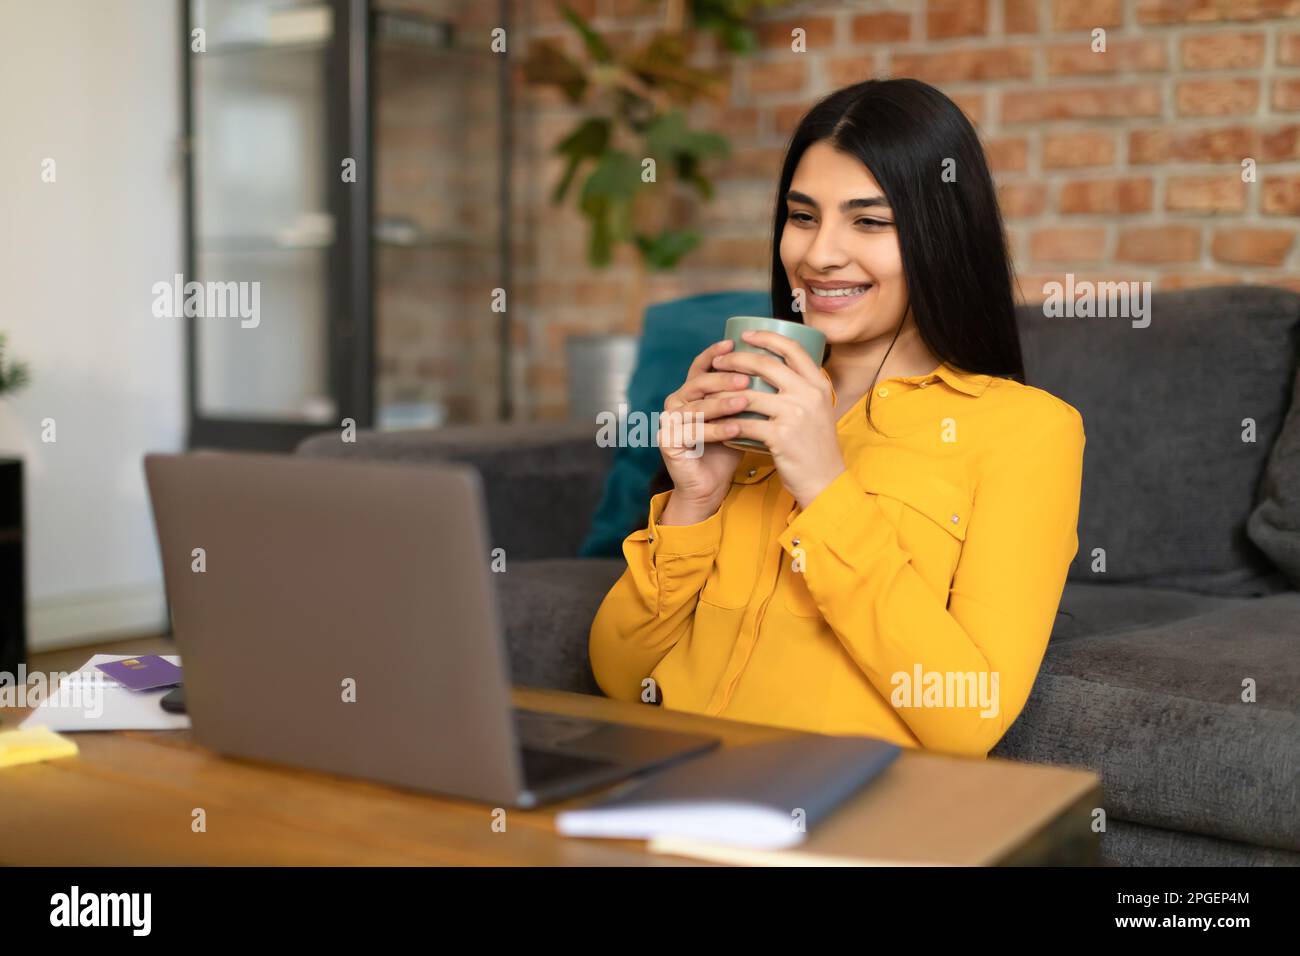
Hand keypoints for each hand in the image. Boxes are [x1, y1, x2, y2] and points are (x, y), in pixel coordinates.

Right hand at [657, 339, 749, 517]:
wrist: (710, 486)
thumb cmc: (728, 448)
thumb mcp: (739, 415)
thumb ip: (746, 393)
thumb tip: (778, 366)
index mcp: (690, 392)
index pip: (701, 366)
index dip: (715, 353)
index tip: (735, 342)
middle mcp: (676, 402)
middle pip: (699, 383)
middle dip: (724, 379)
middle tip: (747, 378)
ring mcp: (669, 421)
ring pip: (697, 407)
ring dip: (722, 404)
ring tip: (746, 402)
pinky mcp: (668, 441)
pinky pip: (695, 432)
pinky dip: (717, 430)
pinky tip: (736, 429)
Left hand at [710, 329, 846, 509]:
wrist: (825, 480)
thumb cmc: (816, 446)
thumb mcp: (819, 410)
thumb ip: (803, 389)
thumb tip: (776, 368)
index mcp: (819, 384)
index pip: (792, 348)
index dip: (767, 337)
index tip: (746, 335)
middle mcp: (809, 394)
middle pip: (766, 365)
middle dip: (737, 359)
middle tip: (719, 361)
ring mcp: (795, 414)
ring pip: (749, 394)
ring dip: (724, 391)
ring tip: (711, 391)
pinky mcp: (780, 436)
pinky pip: (745, 422)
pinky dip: (728, 421)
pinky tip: (717, 419)